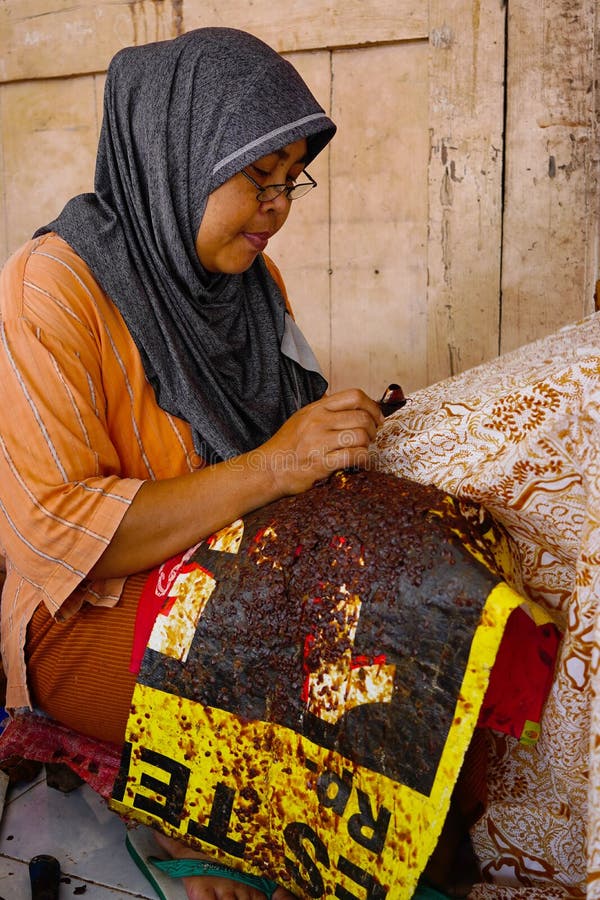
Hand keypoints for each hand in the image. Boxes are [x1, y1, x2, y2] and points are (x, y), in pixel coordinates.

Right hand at [257, 388, 383, 496]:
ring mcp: (319, 442)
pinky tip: (358, 461)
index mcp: (316, 408)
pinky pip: (354, 456)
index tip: (376, 418)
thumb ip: (324, 410)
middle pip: (362, 417)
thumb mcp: (302, 418)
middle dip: (373, 429)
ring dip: (367, 444)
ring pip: (361, 436)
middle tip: (370, 437)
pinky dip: (363, 459)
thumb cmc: (286, 446)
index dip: (372, 406)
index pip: (354, 396)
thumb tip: (352, 405)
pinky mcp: (321, 463)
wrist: (268, 469)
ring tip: (361, 449)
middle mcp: (318, 421)